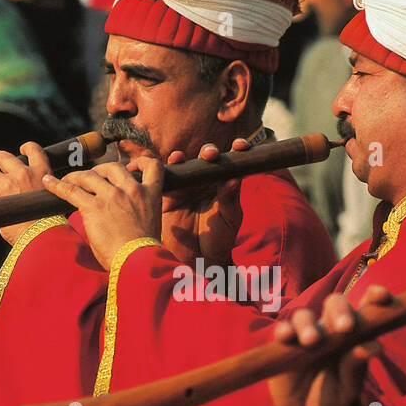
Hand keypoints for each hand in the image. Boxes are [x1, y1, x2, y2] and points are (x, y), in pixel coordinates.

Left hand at [0, 141, 57, 245]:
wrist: (47, 233)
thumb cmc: (54, 222)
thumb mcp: (55, 201)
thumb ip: (44, 194)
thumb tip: (37, 201)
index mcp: (42, 172)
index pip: (34, 150)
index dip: (26, 148)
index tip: (21, 150)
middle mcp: (23, 173)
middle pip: (3, 158)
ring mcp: (6, 184)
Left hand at [42, 157, 162, 269]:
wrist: (138, 263)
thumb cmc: (143, 254)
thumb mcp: (149, 224)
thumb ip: (138, 212)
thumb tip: (125, 215)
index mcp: (150, 195)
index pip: (152, 166)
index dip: (140, 162)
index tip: (131, 167)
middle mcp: (132, 190)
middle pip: (113, 167)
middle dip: (101, 170)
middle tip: (92, 178)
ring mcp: (112, 196)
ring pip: (90, 175)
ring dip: (78, 176)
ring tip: (68, 180)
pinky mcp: (94, 206)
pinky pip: (71, 190)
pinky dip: (57, 185)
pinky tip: (48, 182)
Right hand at [161, 138, 248, 266]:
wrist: (200, 259)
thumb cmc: (220, 239)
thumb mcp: (229, 218)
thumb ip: (230, 198)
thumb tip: (234, 178)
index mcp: (224, 183)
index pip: (231, 162)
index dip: (236, 150)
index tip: (241, 146)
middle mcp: (206, 181)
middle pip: (206, 159)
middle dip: (208, 152)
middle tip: (210, 154)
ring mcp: (187, 187)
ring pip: (184, 165)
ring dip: (182, 157)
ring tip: (180, 157)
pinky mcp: (170, 196)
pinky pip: (166, 180)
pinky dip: (165, 171)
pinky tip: (168, 166)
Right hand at [268, 287, 384, 405]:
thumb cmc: (334, 392)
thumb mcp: (349, 386)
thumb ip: (357, 366)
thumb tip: (374, 346)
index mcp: (355, 332)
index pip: (367, 306)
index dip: (375, 296)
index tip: (380, 296)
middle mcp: (330, 326)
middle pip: (335, 303)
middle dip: (341, 310)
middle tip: (345, 328)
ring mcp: (306, 332)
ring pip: (305, 315)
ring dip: (309, 325)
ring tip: (312, 341)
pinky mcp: (284, 342)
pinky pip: (282, 330)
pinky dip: (284, 330)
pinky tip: (287, 337)